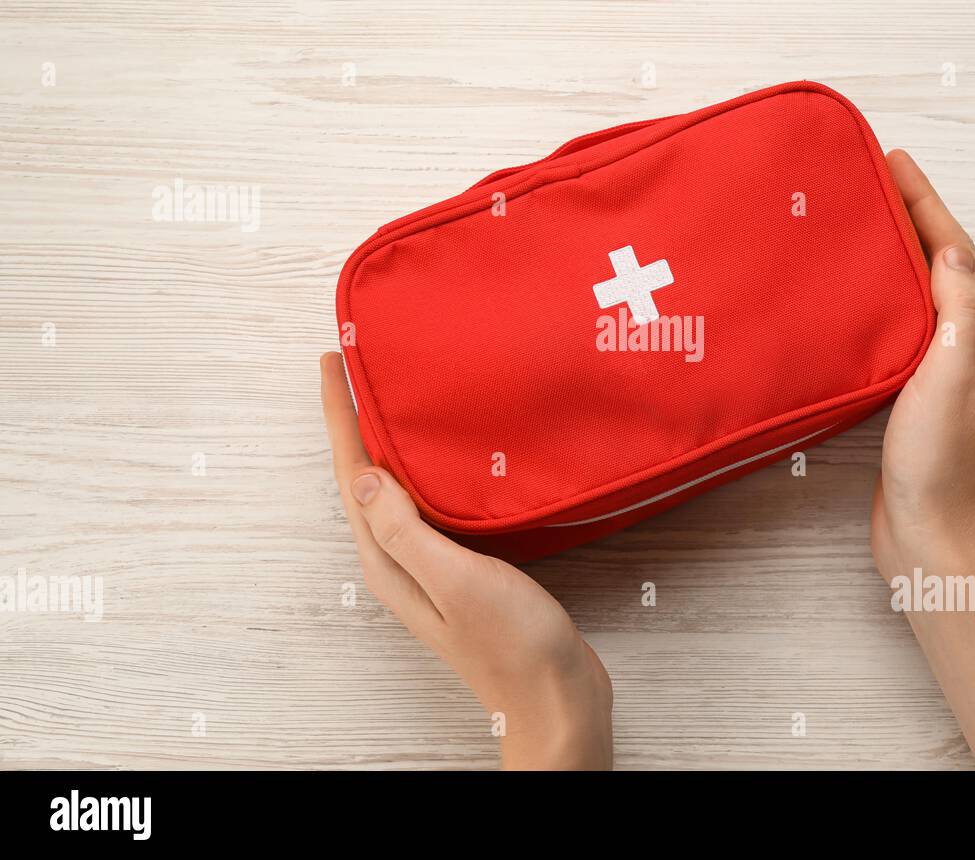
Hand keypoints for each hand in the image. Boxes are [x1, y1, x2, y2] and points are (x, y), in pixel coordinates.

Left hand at [320, 353, 612, 768]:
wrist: (556, 698)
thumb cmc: (512, 644)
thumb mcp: (456, 579)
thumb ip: (407, 529)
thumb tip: (365, 474)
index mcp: (389, 559)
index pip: (353, 473)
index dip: (340, 415)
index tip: (333, 361)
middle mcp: (401, 560)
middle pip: (367, 476)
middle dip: (357, 421)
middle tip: (357, 366)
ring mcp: (432, 566)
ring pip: (399, 489)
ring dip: (391, 442)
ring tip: (395, 397)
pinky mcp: (465, 568)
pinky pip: (434, 505)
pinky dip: (429, 471)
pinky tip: (448, 457)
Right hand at [868, 155, 974, 768]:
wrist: (929, 536)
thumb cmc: (940, 465)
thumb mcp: (953, 377)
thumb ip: (959, 313)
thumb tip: (949, 252)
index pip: (955, 250)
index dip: (925, 201)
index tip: (894, 159)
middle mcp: (969, 346)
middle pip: (941, 262)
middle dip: (912, 214)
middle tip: (874, 176)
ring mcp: (942, 370)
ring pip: (920, 290)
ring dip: (896, 249)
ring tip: (862, 218)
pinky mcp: (914, 393)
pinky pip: (900, 324)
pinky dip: (881, 294)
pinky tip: (856, 294)